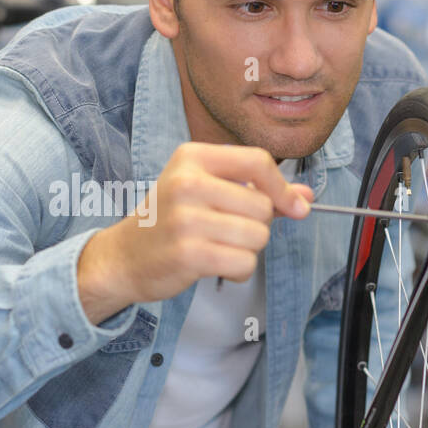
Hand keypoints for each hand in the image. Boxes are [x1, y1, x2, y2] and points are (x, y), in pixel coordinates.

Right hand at [80, 143, 314, 315]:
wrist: (123, 256)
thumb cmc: (169, 221)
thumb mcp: (206, 191)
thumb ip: (257, 191)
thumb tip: (304, 197)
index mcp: (192, 157)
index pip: (257, 161)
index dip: (282, 187)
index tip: (295, 206)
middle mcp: (187, 182)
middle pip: (262, 206)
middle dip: (257, 226)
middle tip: (227, 232)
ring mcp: (185, 218)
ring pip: (258, 236)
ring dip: (248, 250)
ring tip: (220, 248)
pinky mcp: (188, 253)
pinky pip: (244, 263)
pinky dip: (239, 270)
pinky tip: (216, 265)